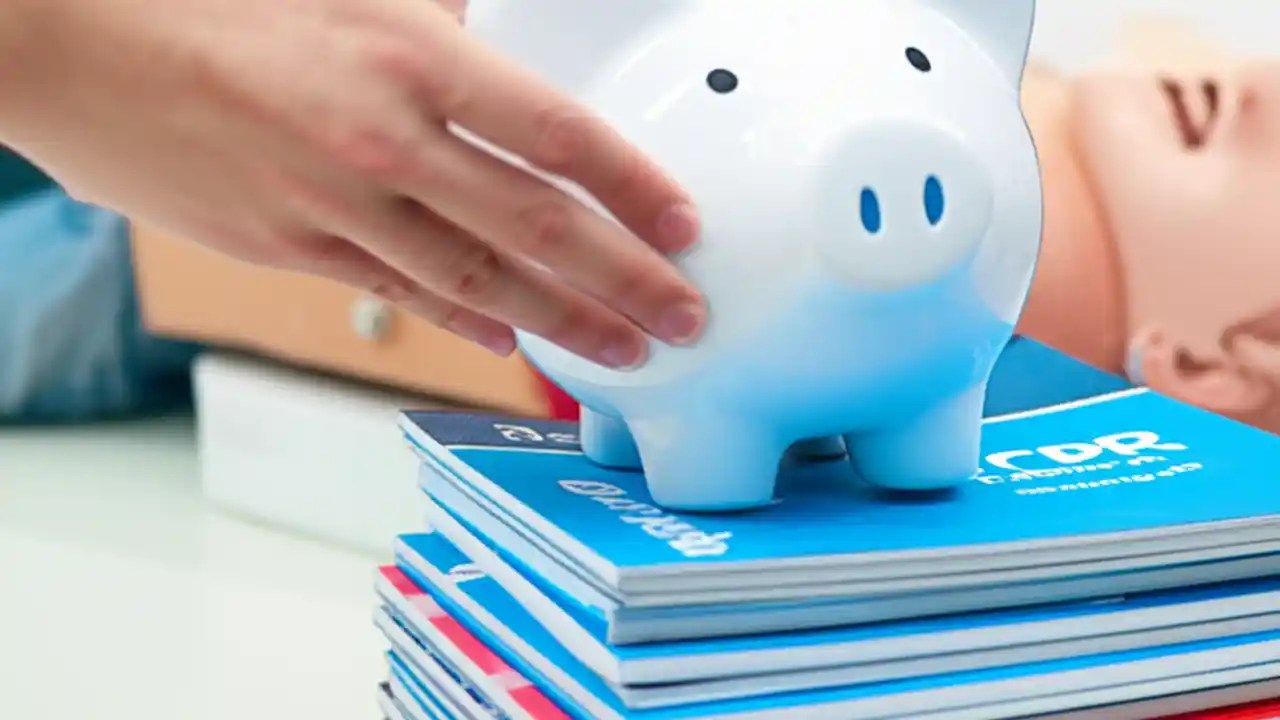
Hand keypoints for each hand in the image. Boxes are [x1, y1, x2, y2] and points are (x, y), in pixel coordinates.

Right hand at [0, 0, 705, 368]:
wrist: (71, 45)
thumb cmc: (212, 0)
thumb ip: (446, 22)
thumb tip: (513, 50)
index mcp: (410, 57)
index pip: (555, 134)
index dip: (632, 187)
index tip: (684, 225)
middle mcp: (384, 139)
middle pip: (534, 225)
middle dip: (622, 279)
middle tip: (684, 318)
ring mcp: (337, 204)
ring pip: (476, 279)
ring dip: (561, 321)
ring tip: (624, 353)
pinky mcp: (292, 248)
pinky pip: (401, 294)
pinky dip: (466, 322)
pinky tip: (514, 343)